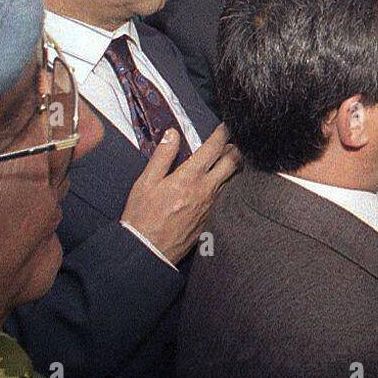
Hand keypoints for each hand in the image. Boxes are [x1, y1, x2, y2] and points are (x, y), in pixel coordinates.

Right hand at [121, 124, 241, 263]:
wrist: (147, 251)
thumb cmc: (142, 216)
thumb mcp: (146, 183)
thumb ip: (162, 156)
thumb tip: (172, 134)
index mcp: (189, 177)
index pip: (213, 148)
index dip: (222, 134)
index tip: (225, 127)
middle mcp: (206, 190)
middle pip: (232, 162)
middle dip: (235, 148)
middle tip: (233, 141)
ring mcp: (211, 205)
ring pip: (231, 179)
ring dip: (233, 166)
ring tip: (230, 158)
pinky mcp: (211, 218)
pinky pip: (224, 196)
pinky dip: (226, 185)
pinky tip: (221, 183)